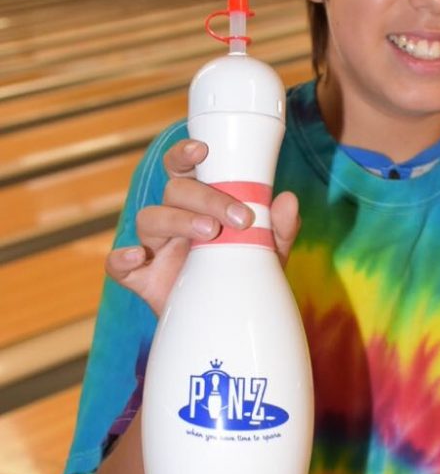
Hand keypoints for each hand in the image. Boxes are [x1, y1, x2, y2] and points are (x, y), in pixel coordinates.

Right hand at [105, 140, 300, 314]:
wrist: (227, 322)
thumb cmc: (242, 274)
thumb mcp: (268, 252)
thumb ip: (279, 227)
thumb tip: (287, 200)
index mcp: (198, 204)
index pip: (183, 169)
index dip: (185, 154)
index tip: (203, 151)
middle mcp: (173, 219)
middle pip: (174, 191)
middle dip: (206, 198)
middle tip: (237, 219)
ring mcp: (154, 247)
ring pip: (149, 218)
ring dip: (179, 220)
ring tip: (211, 234)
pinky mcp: (142, 278)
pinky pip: (117, 264)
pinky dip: (122, 257)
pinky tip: (140, 256)